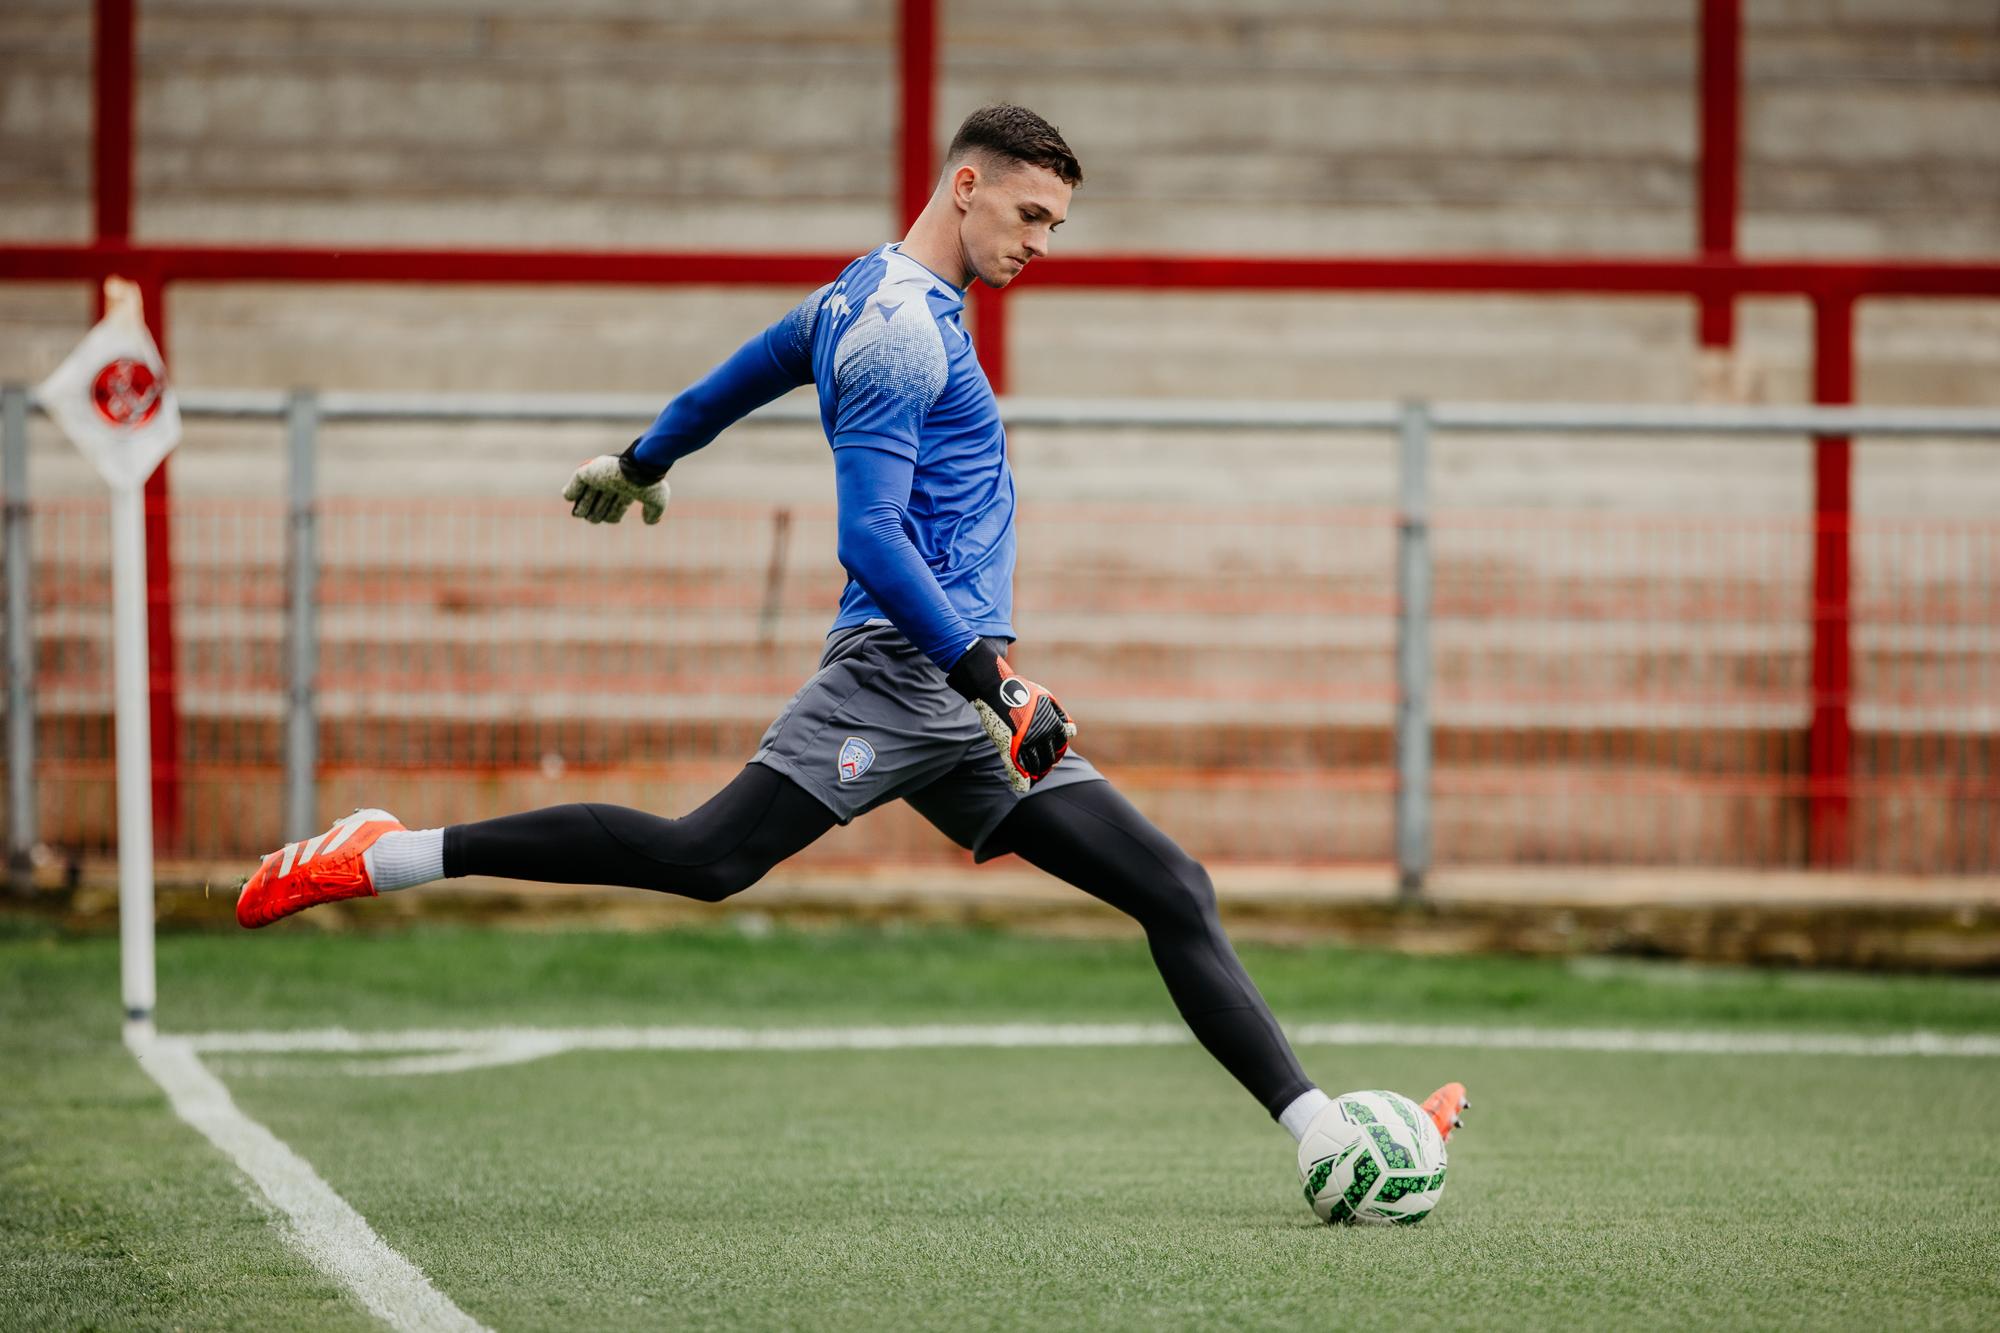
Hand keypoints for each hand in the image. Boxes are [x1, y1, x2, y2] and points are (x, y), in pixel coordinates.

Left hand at [562, 447, 668, 524]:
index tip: (615, 518)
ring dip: (582, 508)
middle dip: (596, 515)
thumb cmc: (648, 483)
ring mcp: (599, 477)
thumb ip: (653, 512)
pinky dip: (570, 492)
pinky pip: (574, 484)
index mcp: (626, 488)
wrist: (639, 469)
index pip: (616, 507)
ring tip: (578, 513)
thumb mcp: (657, 500)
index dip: (613, 516)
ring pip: (585, 497)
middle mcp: (612, 483)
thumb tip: (650, 522)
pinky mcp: (587, 473)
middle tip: (594, 518)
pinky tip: (570, 499)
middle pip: (599, 505)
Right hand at [946, 640, 1076, 793]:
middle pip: (1050, 758)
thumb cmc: (1020, 690)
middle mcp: (1042, 736)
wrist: (996, 688)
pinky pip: (1016, 769)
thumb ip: (1060, 715)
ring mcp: (1025, 743)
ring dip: (1036, 774)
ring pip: (1035, 766)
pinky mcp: (1009, 747)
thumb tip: (1072, 732)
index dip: (1058, 752)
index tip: (1054, 757)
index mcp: (1053, 725)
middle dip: (1048, 765)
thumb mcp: (1046, 698)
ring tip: (1034, 777)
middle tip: (1043, 769)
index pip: (1061, 745)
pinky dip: (1020, 780)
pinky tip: (1022, 787)